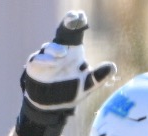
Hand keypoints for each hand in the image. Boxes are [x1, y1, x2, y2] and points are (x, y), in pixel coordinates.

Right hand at [17, 11, 116, 135]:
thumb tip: (112, 67)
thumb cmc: (70, 91)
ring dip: (56, 49)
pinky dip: (44, 61)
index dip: (76, 24)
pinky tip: (52, 62)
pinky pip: (38, 61)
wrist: (52, 106)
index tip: (80, 16)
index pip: (74, 34)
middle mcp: (59, 51)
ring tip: (63, 53)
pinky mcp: (35, 67)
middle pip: (62, 35)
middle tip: (74, 18)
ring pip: (50, 49)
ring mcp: (46, 58)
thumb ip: (98, 77)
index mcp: (72, 52)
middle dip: (67, 26)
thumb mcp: (87, 86)